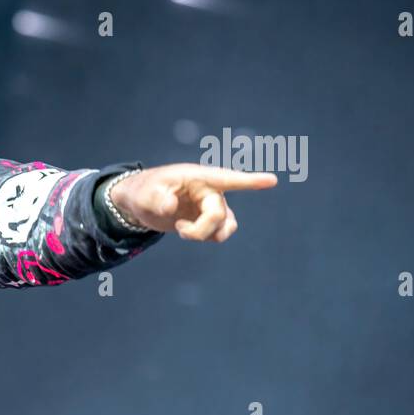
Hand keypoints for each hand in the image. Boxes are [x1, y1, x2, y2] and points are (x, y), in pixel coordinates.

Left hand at [108, 164, 277, 241]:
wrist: (141, 202)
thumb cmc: (144, 191)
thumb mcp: (145, 193)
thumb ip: (157, 198)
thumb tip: (170, 207)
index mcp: (197, 177)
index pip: (227, 178)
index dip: (249, 181)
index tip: (272, 180)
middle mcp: (210, 190)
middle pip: (219, 214)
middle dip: (201, 229)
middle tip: (180, 231)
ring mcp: (212, 204)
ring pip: (225, 225)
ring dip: (206, 234)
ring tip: (183, 232)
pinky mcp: (209, 218)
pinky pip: (220, 232)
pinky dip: (208, 237)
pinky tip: (190, 233)